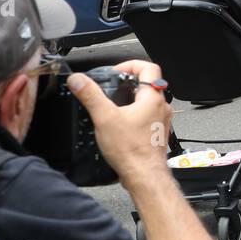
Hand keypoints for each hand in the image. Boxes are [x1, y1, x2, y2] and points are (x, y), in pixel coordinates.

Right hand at [67, 60, 171, 181]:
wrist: (144, 175)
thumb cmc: (132, 151)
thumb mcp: (105, 118)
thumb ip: (90, 96)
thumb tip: (78, 80)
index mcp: (153, 98)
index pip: (149, 67)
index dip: (130, 64)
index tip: (115, 71)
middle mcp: (162, 107)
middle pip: (147, 83)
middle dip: (127, 82)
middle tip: (111, 88)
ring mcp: (161, 120)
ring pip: (147, 100)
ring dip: (130, 99)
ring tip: (113, 106)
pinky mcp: (157, 132)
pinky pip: (147, 115)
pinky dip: (134, 114)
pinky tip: (120, 123)